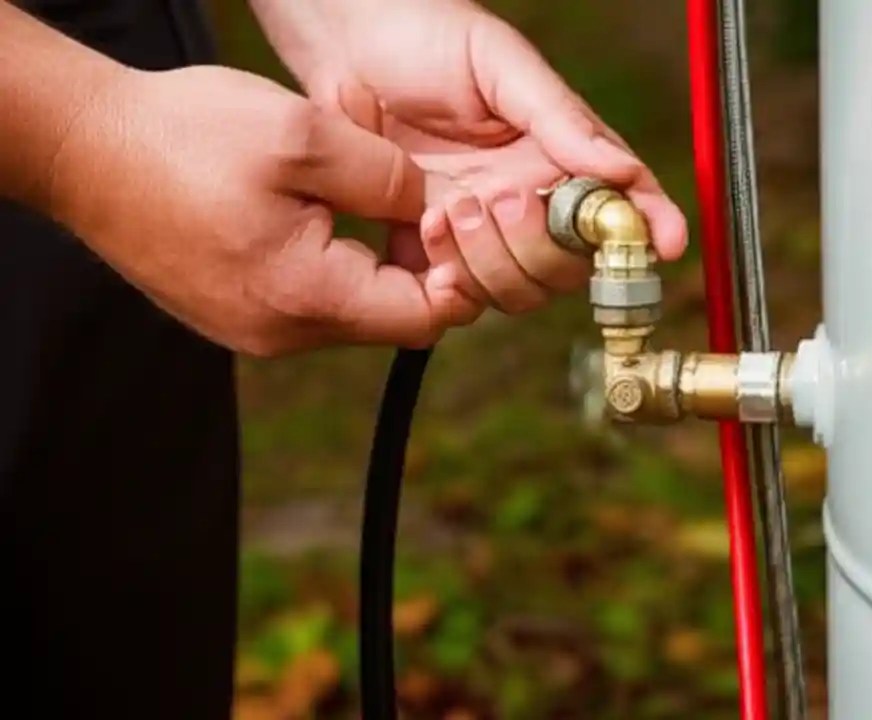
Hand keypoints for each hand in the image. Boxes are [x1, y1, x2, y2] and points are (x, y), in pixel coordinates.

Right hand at [47, 65, 475, 355]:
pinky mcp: (235, 313)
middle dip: (414, 253)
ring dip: (371, 250)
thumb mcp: (307, 136)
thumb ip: (389, 178)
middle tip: (403, 187)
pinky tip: (312, 202)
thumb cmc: (186, 136)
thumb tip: (434, 212)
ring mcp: (255, 329)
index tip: (451, 215)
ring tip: (351, 182)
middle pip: (394, 315)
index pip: (427, 317)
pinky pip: (311, 296)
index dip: (458, 270)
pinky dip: (330, 255)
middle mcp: (284, 333)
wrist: (80, 149)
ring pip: (354, 304)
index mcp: (308, 298)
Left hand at [254, 0, 687, 314]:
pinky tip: (423, 233)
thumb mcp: (501, 63)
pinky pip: (453, 298)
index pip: (617, 204)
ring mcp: (479, 231)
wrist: (341, 42)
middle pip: (567, 266)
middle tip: (496, 197)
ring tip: (446, 208)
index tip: (663, 245)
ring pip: (516, 290)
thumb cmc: (425, 34)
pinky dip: (445, 282)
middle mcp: (526, 201)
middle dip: (538, 245)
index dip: (646, 229)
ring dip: (488, 262)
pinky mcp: (426, 248)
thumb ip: (560, 118)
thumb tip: (623, 170)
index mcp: (557, 156)